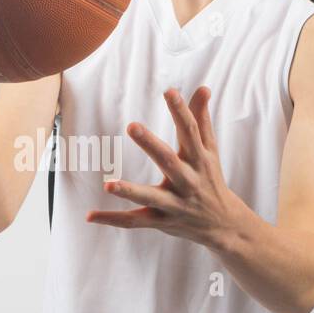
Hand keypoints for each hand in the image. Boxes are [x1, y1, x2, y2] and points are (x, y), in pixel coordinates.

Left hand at [86, 86, 242, 247]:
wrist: (223, 224)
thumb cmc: (211, 179)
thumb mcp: (210, 151)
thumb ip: (202, 119)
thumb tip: (203, 88)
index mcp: (199, 159)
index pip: (190, 131)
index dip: (181, 111)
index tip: (169, 92)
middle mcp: (187, 181)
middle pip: (168, 161)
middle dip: (151, 145)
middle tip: (132, 126)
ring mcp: (174, 204)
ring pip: (150, 197)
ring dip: (130, 192)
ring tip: (108, 185)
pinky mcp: (162, 221)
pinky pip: (135, 221)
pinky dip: (113, 219)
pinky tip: (90, 216)